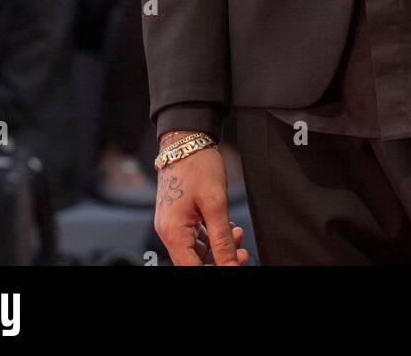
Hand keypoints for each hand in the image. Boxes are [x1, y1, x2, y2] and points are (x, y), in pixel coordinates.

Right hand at [154, 141, 248, 266]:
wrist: (187, 139)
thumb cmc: (197, 165)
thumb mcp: (215, 204)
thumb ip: (222, 240)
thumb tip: (230, 266)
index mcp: (173, 232)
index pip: (192, 268)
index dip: (215, 270)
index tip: (234, 265)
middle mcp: (168, 231)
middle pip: (194, 261)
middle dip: (220, 259)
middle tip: (241, 252)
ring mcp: (173, 224)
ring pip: (197, 250)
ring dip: (218, 247)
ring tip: (237, 234)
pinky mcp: (179, 217)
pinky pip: (195, 237)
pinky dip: (212, 236)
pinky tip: (227, 228)